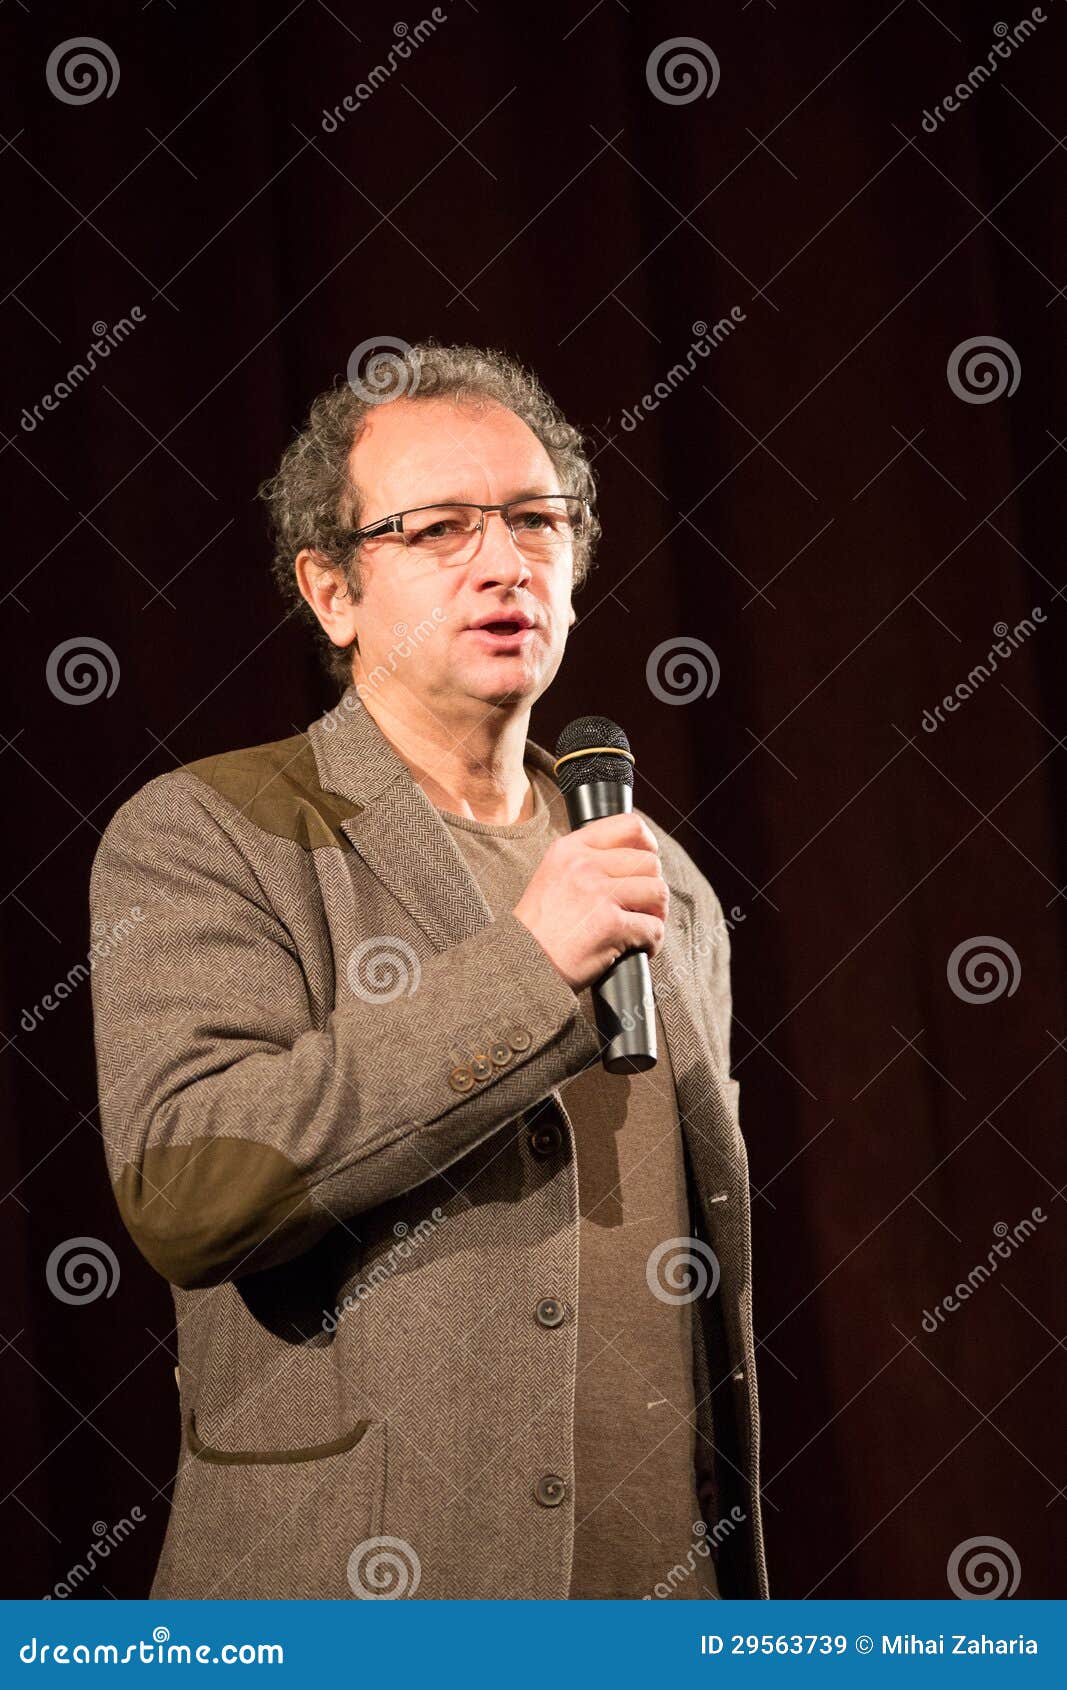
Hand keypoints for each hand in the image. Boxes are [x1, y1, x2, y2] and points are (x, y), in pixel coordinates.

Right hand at [513, 812, 668, 991]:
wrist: (520, 962)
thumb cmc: (539, 928)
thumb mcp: (552, 876)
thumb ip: (585, 862)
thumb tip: (630, 860)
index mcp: (570, 849)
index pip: (628, 826)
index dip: (647, 845)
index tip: (647, 864)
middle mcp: (584, 865)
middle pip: (649, 863)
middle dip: (652, 888)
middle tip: (642, 908)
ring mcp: (599, 894)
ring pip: (658, 892)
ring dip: (656, 914)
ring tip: (641, 927)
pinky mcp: (611, 925)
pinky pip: (653, 927)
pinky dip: (652, 942)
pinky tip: (638, 948)